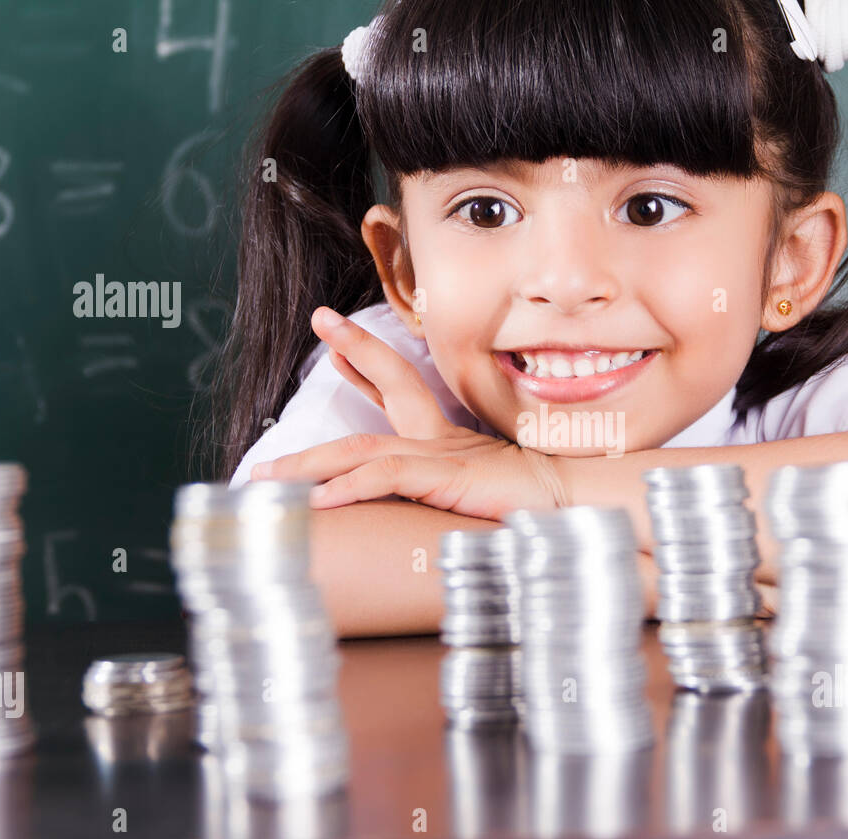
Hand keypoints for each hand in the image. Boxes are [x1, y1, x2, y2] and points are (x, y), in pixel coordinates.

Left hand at [250, 307, 567, 517]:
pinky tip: (315, 500)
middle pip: (391, 387)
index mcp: (453, 442)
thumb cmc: (546, 504)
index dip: (370, 366)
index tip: (337, 348)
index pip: (406, 392)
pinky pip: (386, 476)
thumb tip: (468, 496)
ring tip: (266, 473)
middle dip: (354, 352)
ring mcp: (442, 457)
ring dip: (309, 460)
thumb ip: (472, 489)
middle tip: (320, 323)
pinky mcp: (446, 477)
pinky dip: (348, 486)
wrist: (581, 506)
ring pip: (362, 446)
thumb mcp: (497, 493)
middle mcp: (443, 441)